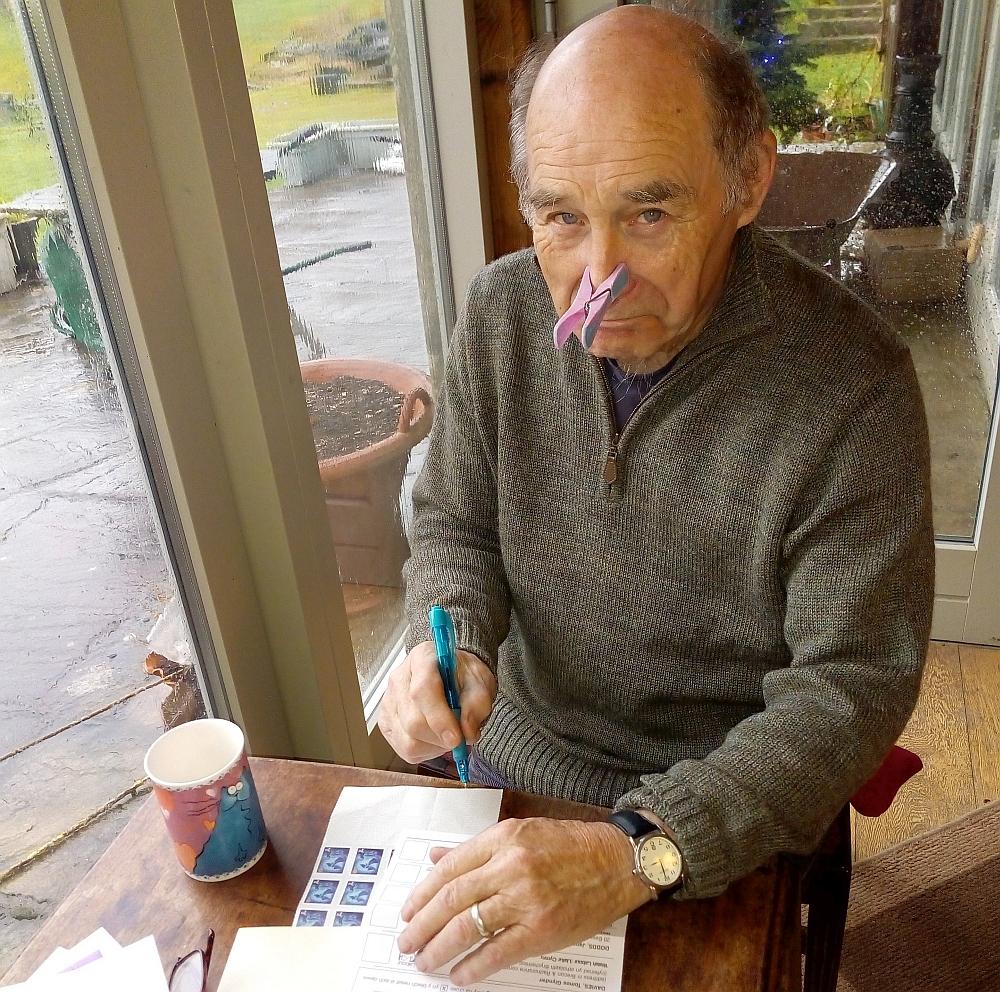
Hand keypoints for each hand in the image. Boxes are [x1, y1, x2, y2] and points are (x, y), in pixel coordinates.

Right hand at [378, 641, 496, 764]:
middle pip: (412, 720)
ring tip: (447, 734)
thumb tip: (467, 732)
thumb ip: (477, 704)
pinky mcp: (386, 722)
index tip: (457, 738)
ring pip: (407, 739)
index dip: (440, 719)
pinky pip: (403, 748)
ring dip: (434, 745)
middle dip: (440, 737)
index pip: (422, 691)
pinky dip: (425, 750)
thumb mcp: (480, 681)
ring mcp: (389, 701)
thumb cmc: (464, 675)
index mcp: (422, 659)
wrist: (453, 675)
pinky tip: (435, 737)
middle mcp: (399, 679)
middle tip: (460, 737)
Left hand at [396, 817, 652, 985]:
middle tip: (405, 943)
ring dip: (439, 948)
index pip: (449, 869)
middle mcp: (510, 865)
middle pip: (452, 899)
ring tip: (424, 961)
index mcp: (503, 838)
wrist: (617, 860)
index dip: (421, 893)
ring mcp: (526, 898)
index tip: (407, 912)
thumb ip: (477, 849)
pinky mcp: (543, 928)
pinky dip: (473, 967)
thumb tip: (436, 858)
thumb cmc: (569, 846)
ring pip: (468, 926)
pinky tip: (459, 976)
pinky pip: (498, 952)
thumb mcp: (520, 833)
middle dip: (422, 925)